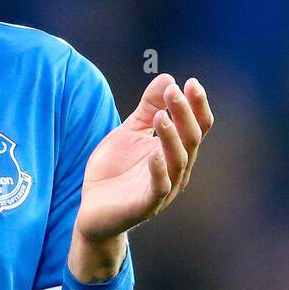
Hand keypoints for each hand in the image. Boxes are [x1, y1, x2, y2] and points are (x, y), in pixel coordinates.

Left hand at [70, 74, 213, 280]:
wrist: (92, 211)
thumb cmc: (114, 171)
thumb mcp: (129, 133)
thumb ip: (147, 108)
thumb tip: (168, 78)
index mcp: (174, 151)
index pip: (196, 126)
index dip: (196, 105)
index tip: (191, 81)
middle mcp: (176, 170)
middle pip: (191, 140)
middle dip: (184, 114)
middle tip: (174, 91)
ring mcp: (163, 189)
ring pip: (178, 162)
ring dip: (172, 138)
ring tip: (162, 116)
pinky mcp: (145, 206)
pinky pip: (159, 189)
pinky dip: (159, 172)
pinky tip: (154, 155)